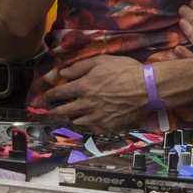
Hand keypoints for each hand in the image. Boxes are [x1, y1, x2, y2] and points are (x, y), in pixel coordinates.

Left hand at [33, 55, 150, 132]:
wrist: (147, 89)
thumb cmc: (126, 71)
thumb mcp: (101, 61)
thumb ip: (80, 67)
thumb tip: (63, 72)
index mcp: (83, 87)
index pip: (59, 93)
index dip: (49, 96)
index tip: (44, 98)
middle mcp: (86, 104)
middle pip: (63, 111)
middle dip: (53, 111)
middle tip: (47, 113)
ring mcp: (96, 118)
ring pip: (75, 123)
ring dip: (67, 122)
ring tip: (62, 121)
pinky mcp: (107, 127)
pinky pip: (90, 130)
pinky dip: (84, 128)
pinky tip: (82, 126)